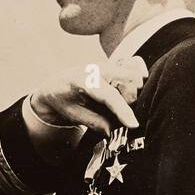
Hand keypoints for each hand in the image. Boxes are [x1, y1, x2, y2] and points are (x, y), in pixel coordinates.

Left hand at [29, 56, 148, 135]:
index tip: (133, 125)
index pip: (110, 95)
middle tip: (117, 113)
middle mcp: (98, 68)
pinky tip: (129, 87)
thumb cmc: (63, 100)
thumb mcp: (74, 116)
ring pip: (136, 73)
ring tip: (121, 101)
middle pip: (130, 81)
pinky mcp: (114, 63)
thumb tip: (114, 130)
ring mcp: (107, 63)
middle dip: (130, 101)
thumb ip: (95, 123)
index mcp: (84, 80)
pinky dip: (139, 75)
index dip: (123, 111)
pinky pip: (135, 63)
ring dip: (134, 91)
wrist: (55, 86)